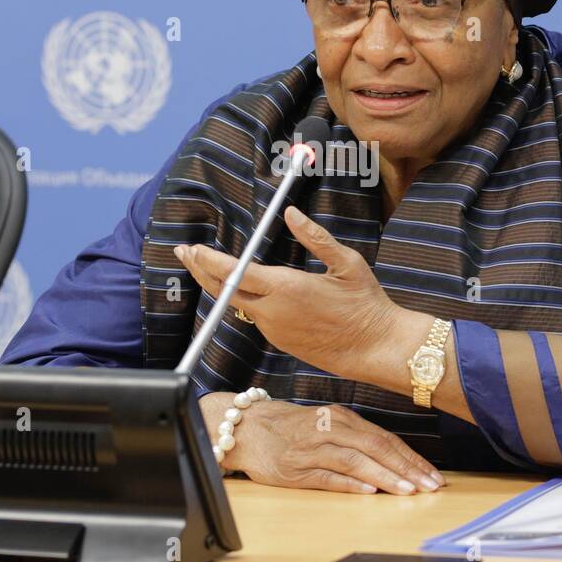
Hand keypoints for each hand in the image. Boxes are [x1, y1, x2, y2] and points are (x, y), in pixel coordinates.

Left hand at [175, 205, 424, 379]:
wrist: (375, 348)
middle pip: (223, 291)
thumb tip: (292, 213)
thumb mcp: (346, 262)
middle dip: (201, 271)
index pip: (234, 272)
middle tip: (186, 253)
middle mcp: (273, 311)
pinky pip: (256, 317)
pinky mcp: (280, 342)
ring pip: (238, 305)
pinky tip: (247, 290)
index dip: (209, 260)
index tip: (193, 248)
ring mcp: (274, 330)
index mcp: (286, 288)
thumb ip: (315, 237)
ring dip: (222, 286)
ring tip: (210, 268)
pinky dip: (245, 301)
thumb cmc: (366, 303)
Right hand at [202, 394, 442, 494]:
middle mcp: (330, 429)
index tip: (432, 475)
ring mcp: (312, 449)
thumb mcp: (327, 424)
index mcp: (341, 418)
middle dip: (406, 468)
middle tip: (430, 486)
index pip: (384, 438)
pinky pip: (326, 476)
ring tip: (407, 491)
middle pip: (375, 447)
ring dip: (384, 476)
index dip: (411, 458)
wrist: (246, 428)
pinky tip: (368, 490)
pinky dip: (349, 482)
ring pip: (355, 460)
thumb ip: (356, 437)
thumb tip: (395, 458)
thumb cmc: (291, 428)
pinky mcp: (295, 469)